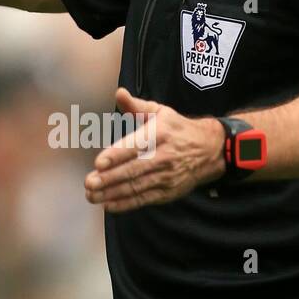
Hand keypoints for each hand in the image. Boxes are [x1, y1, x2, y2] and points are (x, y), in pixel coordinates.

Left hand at [84, 87, 224, 212]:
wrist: (210, 150)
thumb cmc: (177, 129)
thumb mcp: (160, 112)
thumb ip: (136, 105)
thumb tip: (119, 92)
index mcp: (158, 134)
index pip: (135, 146)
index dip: (116, 155)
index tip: (98, 163)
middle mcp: (163, 156)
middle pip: (133, 170)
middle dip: (109, 178)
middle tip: (89, 183)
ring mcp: (166, 176)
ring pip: (136, 187)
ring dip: (112, 193)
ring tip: (92, 195)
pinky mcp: (168, 192)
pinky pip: (144, 199)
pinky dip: (126, 204)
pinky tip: (109, 205)